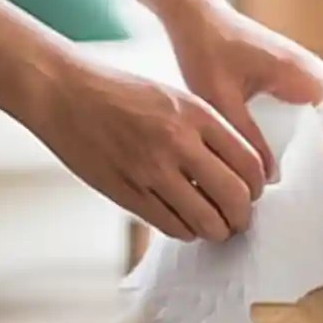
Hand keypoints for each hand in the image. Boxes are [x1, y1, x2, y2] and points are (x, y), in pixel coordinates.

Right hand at [27, 62, 266, 241]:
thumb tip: (238, 169)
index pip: (249, 163)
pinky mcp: (127, 192)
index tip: (255, 192)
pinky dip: (188, 231)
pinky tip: (188, 224)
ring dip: (218, 230)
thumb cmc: (121, 92)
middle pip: (234, 196)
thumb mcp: (175, 97)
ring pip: (206, 219)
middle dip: (244, 215)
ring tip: (217, 227)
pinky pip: (172, 225)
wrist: (63, 92)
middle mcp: (178, 143)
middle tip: (241, 219)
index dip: (258, 186)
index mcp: (196, 114)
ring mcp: (151, 170)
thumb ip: (207, 130)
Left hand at [165, 0, 322, 179]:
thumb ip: (247, 138)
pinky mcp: (297, 78)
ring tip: (315, 180)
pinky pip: (317, 110)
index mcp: (302, 74)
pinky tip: (299, 158)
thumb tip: (270, 179)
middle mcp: (313, 72)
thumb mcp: (221, 101)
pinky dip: (313, 133)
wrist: (195, 17)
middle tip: (322, 189)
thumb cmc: (205, 51)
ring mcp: (308, 74)